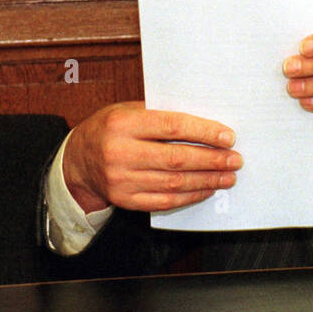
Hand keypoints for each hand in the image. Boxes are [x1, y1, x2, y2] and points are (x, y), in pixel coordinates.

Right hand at [62, 101, 239, 213]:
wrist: (77, 159)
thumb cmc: (112, 129)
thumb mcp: (129, 110)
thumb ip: (163, 115)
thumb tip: (209, 124)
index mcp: (123, 124)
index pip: (172, 126)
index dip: (204, 132)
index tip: (228, 137)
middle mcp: (119, 153)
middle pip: (177, 159)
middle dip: (212, 160)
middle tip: (235, 159)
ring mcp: (120, 180)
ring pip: (174, 182)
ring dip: (207, 180)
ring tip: (228, 176)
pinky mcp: (124, 200)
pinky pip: (164, 200)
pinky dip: (190, 195)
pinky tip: (207, 188)